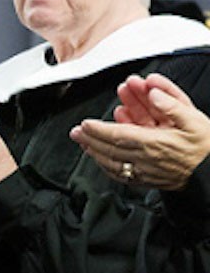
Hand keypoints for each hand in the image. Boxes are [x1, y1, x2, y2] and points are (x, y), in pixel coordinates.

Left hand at [70, 74, 209, 189]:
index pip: (118, 135)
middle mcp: (146, 159)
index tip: (85, 123)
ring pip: (112, 163)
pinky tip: (102, 161)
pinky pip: (122, 176)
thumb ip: (173, 104)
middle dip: (90, 139)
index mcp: (155, 143)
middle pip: (110, 149)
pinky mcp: (149, 180)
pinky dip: (108, 167)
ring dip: (95, 153)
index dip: (99, 129)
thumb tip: (154, 91)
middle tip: (76, 132)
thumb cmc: (207, 147)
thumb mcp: (195, 119)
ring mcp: (146, 172)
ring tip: (84, 143)